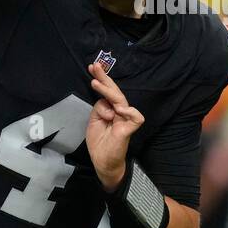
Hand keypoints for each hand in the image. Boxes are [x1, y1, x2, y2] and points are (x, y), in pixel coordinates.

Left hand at [86, 61, 144, 191]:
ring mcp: (125, 119)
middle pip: (115, 91)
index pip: (107, 91)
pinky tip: (118, 109)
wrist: (103, 162)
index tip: (92, 67)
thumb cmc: (100, 142)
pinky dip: (129, 111)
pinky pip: (135, 117)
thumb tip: (105, 102)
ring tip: (95, 83)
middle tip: (95, 65)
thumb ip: (99, 109)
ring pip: (121, 100)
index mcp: (111, 108)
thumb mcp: (94, 121)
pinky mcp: (129, 129)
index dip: (101, 78)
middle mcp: (119, 111)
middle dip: (104, 77)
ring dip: (108, 91)